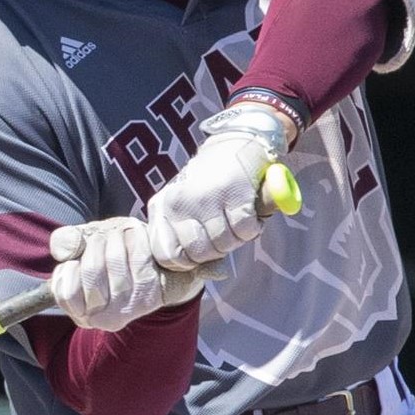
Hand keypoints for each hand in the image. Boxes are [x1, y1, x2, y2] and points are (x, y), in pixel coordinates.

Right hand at [48, 218, 208, 331]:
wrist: (154, 261)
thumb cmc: (112, 251)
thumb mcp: (83, 242)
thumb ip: (66, 242)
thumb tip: (66, 252)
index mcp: (79, 312)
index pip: (66, 292)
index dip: (72, 264)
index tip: (82, 254)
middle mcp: (102, 319)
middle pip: (91, 270)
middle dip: (97, 242)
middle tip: (106, 238)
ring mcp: (128, 308)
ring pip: (115, 259)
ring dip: (118, 237)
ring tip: (122, 236)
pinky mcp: (151, 293)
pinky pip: (139, 256)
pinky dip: (138, 238)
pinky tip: (139, 238)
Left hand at [148, 103, 290, 270]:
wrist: (235, 140)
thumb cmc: (209, 181)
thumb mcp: (188, 205)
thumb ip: (191, 239)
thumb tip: (211, 274)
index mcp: (162, 206)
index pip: (166, 255)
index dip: (187, 262)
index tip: (202, 252)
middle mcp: (180, 202)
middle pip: (199, 253)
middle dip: (217, 251)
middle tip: (224, 233)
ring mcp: (206, 196)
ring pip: (224, 244)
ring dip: (237, 239)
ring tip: (237, 219)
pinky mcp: (234, 191)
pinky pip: (245, 230)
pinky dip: (252, 227)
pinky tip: (249, 213)